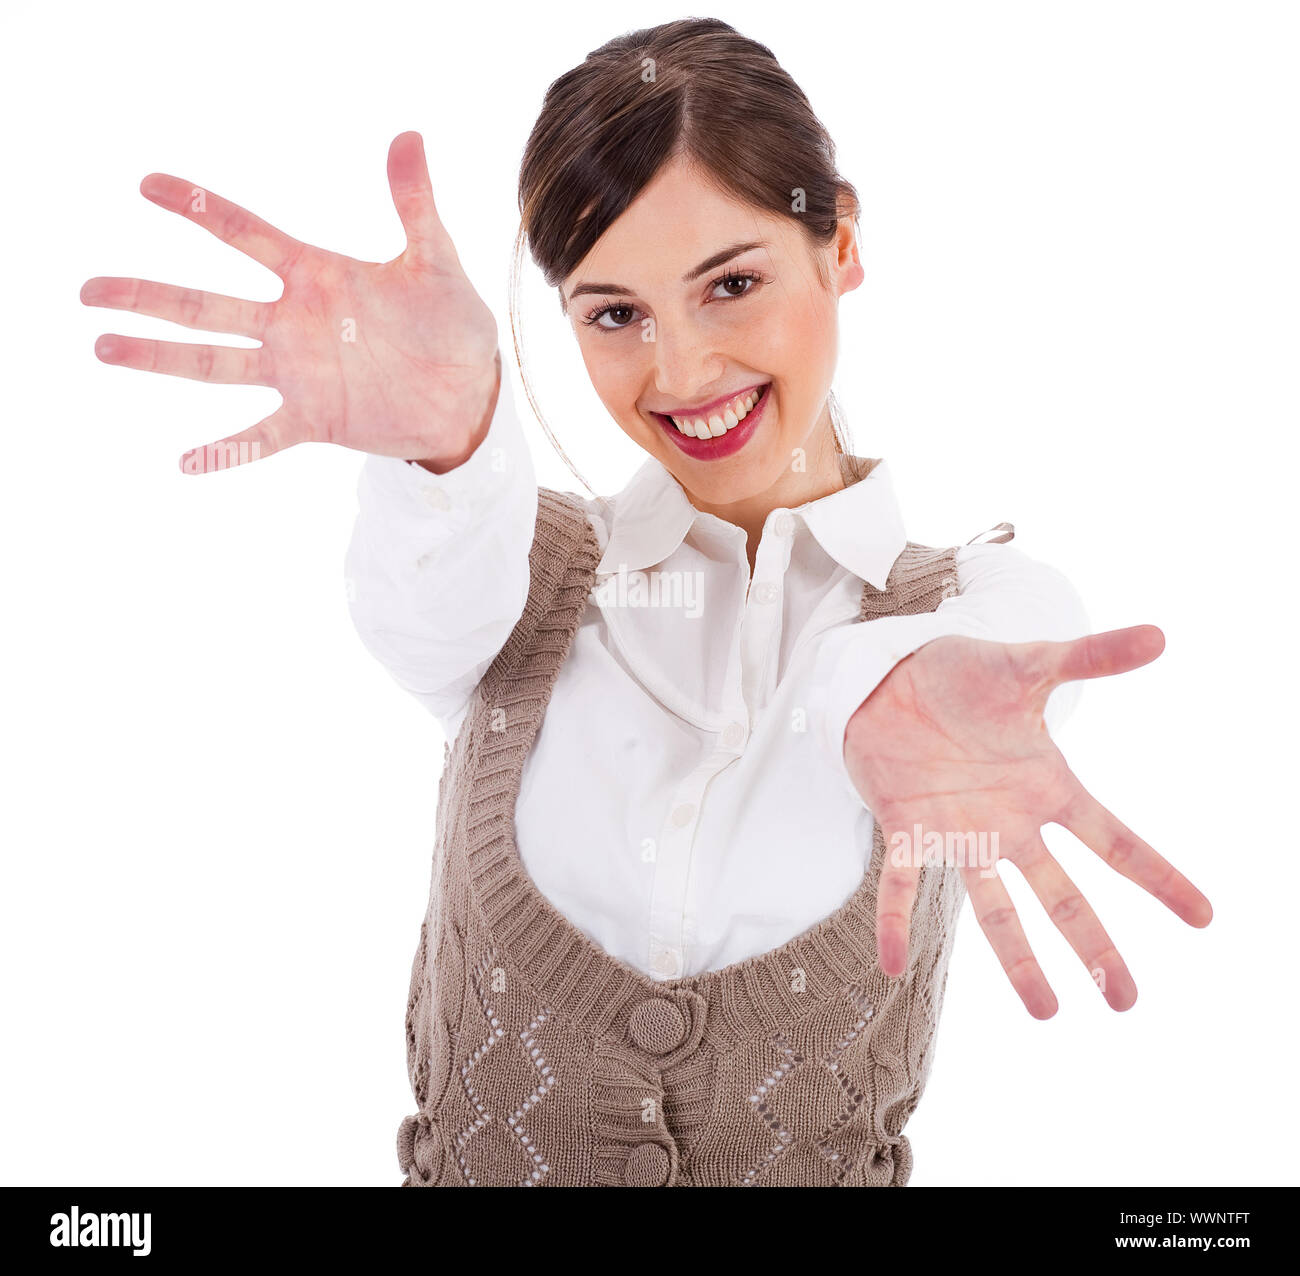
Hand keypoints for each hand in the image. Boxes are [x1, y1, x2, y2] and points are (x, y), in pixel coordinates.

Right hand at [81, 132, 499, 472]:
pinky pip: (261, 436)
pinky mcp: (315, 419)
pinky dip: (227, 450)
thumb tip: (409, 137)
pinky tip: (185, 463)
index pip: (246, 234)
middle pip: (207, 304)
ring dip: (161, 357)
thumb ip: (415, 206)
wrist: (471, 394)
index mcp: (317, 276)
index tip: (147, 185)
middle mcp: (294, 323)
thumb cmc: (454, 324)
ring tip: (105, 347)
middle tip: (90, 289)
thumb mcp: (436, 263)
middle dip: (148, 296)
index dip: (198, 209)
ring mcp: (298, 373)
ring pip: (215, 363)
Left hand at [843, 624, 1211, 1016]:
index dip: (1158, 875)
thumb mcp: (1029, 664)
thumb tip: (1160, 636)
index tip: (1205, 916)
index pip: (1113, 839)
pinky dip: (894, 922)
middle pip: (1062, 893)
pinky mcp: (904, 827)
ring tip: (1046, 1011)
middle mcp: (1008, 822)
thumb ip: (1088, 657)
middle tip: (1126, 999)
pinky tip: (892, 965)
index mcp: (1046, 787)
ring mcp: (958, 831)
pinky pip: (899, 884)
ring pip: (992, 906)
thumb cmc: (965, 675)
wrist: (893, 676)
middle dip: (1094, 944)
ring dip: (1017, 957)